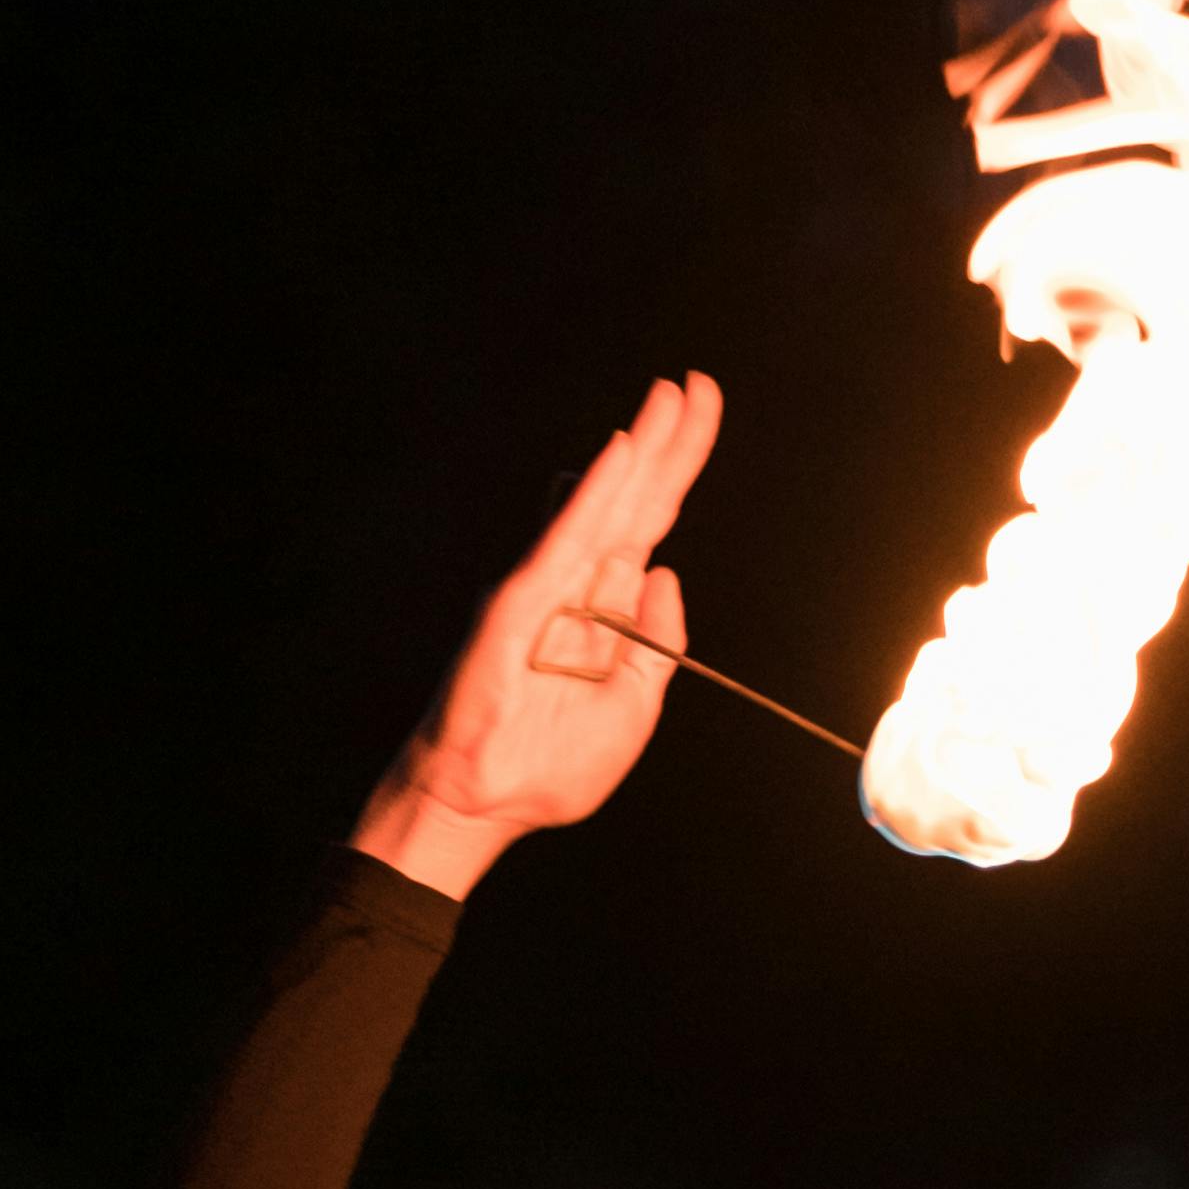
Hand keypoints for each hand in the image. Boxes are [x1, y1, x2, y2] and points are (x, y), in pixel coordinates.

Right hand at [352, 372, 722, 897]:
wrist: (488, 802)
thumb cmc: (550, 767)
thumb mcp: (632, 708)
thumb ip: (657, 645)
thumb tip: (664, 578)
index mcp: (605, 612)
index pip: (649, 525)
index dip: (675, 471)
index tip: (700, 416)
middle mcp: (576, 588)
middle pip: (634, 503)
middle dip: (667, 444)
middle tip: (697, 386)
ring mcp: (546, 589)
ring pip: (603, 508)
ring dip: (637, 453)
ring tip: (668, 401)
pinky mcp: (519, 603)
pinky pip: (564, 541)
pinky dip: (591, 498)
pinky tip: (618, 459)